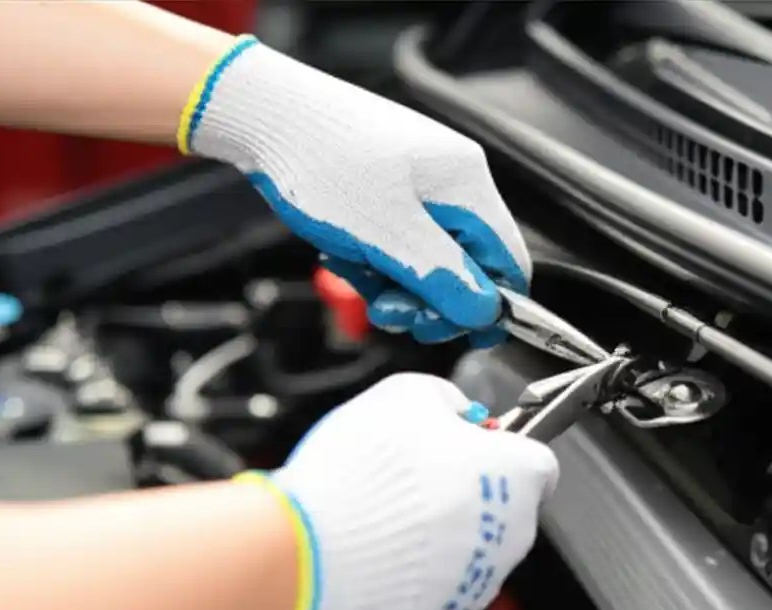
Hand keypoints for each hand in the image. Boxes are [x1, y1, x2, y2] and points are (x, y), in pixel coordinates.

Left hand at [182, 36, 530, 345]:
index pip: (509, 262)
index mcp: (466, 184)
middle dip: (429, 299)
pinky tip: (346, 254)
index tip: (455, 332)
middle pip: (467, 268)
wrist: (262, 114)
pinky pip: (397, 245)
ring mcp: (419, 185)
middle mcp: (451, 181)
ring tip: (358, 274)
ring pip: (427, 262)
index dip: (487, 307)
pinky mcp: (387, 192)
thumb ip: (442, 276)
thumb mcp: (386, 233)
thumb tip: (484, 313)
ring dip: (394, 283)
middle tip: (391, 311)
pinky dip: (374, 261)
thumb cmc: (321, 159)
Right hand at [242, 373, 557, 609]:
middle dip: (467, 490)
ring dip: (438, 532)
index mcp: (518, 476)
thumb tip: (454, 410)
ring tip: (383, 514)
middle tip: (415, 475)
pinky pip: (437, 588)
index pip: (537, 458)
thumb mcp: (407, 394)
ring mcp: (479, 584)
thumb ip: (446, 399)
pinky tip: (374, 551)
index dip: (497, 445)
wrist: (311, 556)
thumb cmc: (365, 476)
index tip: (466, 442)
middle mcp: (513, 536)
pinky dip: (414, 572)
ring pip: (469, 550)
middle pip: (503, 506)